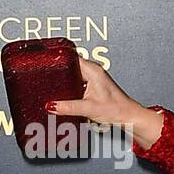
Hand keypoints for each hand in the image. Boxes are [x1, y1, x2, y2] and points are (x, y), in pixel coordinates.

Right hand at [46, 56, 162, 149]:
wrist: (128, 117)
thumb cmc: (116, 110)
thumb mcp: (87, 108)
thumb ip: (67, 107)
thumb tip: (51, 106)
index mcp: (92, 70)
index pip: (68, 57)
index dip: (55, 59)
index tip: (45, 64)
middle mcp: (93, 70)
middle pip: (68, 65)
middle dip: (57, 72)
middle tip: (46, 79)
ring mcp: (93, 77)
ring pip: (72, 74)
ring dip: (64, 81)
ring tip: (55, 88)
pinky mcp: (93, 85)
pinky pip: (76, 81)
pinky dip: (70, 87)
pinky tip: (66, 95)